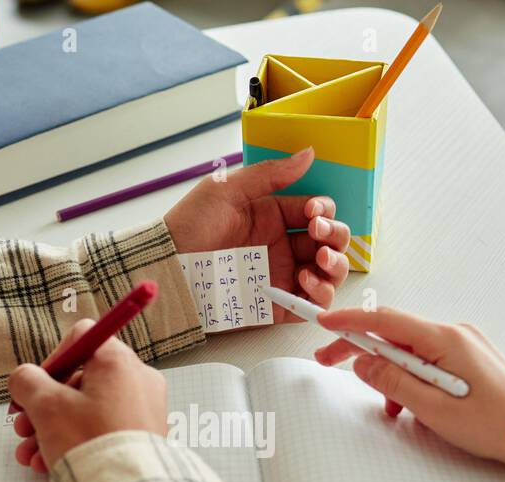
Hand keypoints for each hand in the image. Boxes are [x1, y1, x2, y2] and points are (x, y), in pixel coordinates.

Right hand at [10, 319, 166, 473]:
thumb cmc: (90, 443)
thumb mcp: (46, 406)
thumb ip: (27, 382)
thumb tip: (24, 379)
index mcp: (117, 361)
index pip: (81, 339)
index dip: (51, 360)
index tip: (34, 386)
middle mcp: (137, 380)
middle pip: (80, 380)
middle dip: (44, 405)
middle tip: (23, 426)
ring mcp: (143, 410)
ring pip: (87, 410)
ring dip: (52, 429)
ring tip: (29, 453)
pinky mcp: (143, 437)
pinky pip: (103, 431)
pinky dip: (75, 442)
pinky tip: (47, 463)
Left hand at [163, 147, 350, 321]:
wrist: (169, 266)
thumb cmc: (190, 226)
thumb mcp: (228, 189)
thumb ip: (271, 174)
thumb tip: (308, 154)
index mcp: (273, 216)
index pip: (317, 212)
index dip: (324, 210)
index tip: (311, 211)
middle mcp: (282, 246)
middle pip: (331, 241)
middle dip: (335, 235)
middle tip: (317, 233)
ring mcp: (281, 276)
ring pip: (329, 272)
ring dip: (335, 264)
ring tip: (319, 260)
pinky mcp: (277, 305)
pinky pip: (312, 304)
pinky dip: (321, 294)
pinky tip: (306, 281)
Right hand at [314, 308, 504, 476]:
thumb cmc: (500, 427)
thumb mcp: (436, 411)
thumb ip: (394, 384)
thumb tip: (363, 363)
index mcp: (446, 340)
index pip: (385, 321)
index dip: (349, 322)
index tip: (321, 323)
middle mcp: (455, 334)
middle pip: (394, 334)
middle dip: (360, 349)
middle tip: (327, 361)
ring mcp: (464, 345)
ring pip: (410, 353)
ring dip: (391, 376)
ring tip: (392, 410)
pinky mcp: (469, 360)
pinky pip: (428, 363)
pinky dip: (412, 382)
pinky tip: (415, 409)